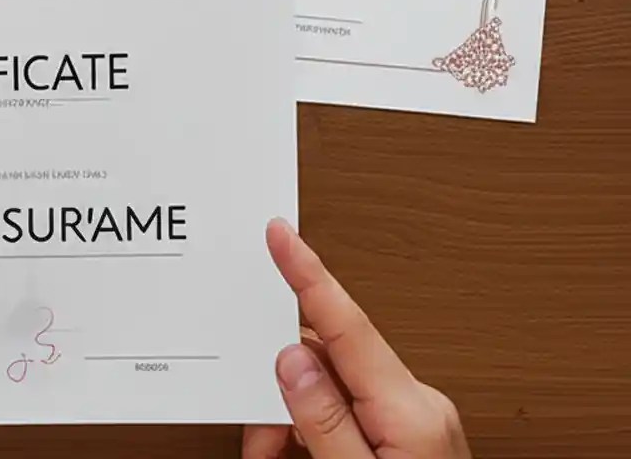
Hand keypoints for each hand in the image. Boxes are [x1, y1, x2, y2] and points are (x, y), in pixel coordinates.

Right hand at [243, 219, 472, 458]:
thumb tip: (293, 358)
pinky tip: (296, 457)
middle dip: (279, 394)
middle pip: (324, 364)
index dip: (307, 273)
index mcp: (409, 409)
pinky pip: (344, 414)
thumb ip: (324, 420)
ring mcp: (413, 420)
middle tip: (258, 443)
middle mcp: (415, 404)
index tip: (282, 236)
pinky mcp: (405, 435)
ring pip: (326, 392)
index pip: (347, 323)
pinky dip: (311, 435)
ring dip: (289, 425)